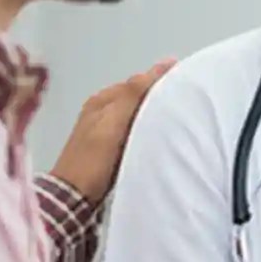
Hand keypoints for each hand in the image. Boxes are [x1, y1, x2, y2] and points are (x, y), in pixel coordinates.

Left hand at [48, 59, 174, 204]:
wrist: (73, 198)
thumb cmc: (94, 158)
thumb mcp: (115, 121)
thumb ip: (135, 93)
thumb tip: (164, 63)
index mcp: (102, 99)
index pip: (138, 82)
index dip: (161, 80)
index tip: (187, 83)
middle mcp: (101, 110)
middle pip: (137, 97)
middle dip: (158, 96)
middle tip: (187, 102)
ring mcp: (102, 129)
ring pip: (136, 113)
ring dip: (154, 113)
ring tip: (178, 118)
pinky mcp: (107, 147)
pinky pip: (134, 128)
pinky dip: (147, 128)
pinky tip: (159, 136)